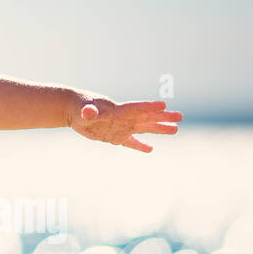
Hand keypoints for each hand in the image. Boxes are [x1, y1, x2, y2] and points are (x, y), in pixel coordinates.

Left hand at [67, 96, 181, 152]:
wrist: (72, 108)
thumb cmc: (78, 106)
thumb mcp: (83, 109)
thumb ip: (88, 112)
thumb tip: (89, 112)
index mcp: (117, 110)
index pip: (136, 108)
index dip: (148, 107)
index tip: (164, 104)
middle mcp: (123, 118)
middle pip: (146, 118)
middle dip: (162, 117)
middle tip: (180, 116)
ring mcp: (120, 127)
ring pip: (143, 128)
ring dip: (158, 129)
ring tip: (176, 129)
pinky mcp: (114, 136)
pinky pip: (130, 141)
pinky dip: (139, 146)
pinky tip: (151, 149)